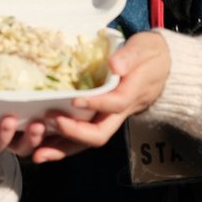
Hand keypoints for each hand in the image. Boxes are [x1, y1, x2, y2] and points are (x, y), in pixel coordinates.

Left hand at [26, 31, 170, 162]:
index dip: (97, 104)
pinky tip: (41, 146)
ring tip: (38, 153)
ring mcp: (110, 117)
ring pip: (87, 140)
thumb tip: (115, 65)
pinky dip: (61, 143)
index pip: (116, 103)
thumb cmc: (150, 55)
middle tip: (50, 122)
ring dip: (63, 149)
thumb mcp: (144, 48)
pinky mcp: (100, 118)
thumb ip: (130, 56)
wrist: (163, 67)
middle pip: (100, 133)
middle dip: (74, 133)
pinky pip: (81, 135)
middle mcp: (120, 111)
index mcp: (133, 92)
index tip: (75, 99)